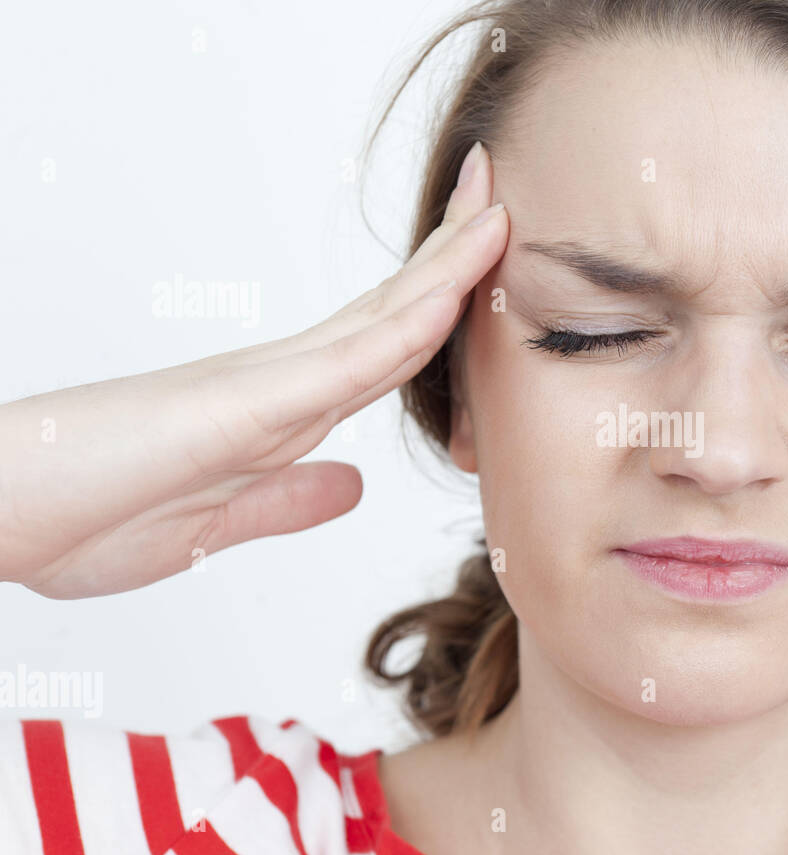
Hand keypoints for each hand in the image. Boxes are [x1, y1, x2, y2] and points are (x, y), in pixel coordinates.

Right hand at [0, 143, 507, 598]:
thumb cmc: (85, 514)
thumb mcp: (216, 522)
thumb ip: (288, 497)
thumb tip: (353, 483)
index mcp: (280, 409)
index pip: (383, 346)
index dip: (440, 304)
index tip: (486, 270)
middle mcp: (279, 382)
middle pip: (390, 310)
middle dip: (453, 257)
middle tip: (503, 199)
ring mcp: (260, 386)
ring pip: (377, 320)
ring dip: (444, 268)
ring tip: (497, 210)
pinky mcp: (237, 406)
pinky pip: (338, 364)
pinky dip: (399, 328)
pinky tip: (447, 299)